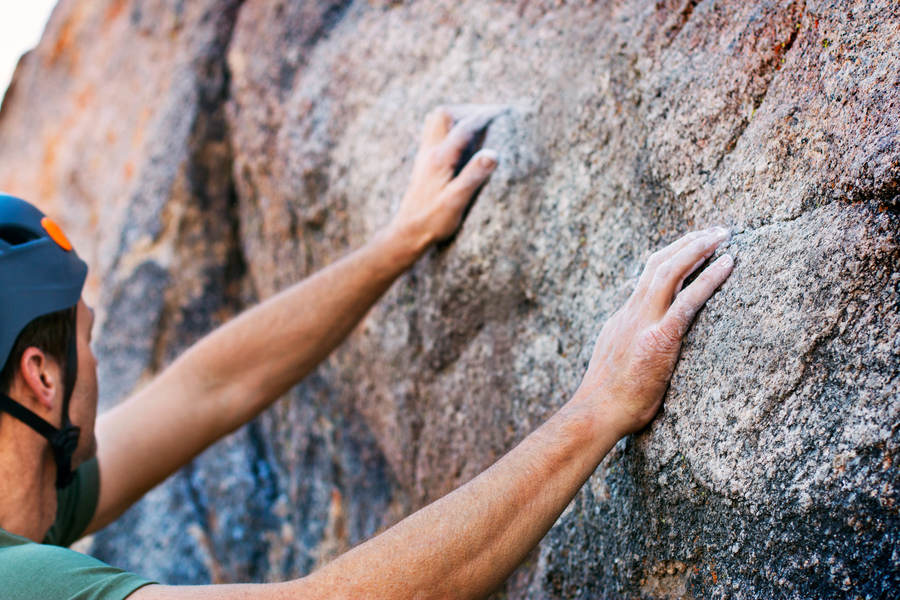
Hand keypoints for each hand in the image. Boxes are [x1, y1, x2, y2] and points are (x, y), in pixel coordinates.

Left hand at [389, 106, 499, 250]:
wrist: (407, 233)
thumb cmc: (432, 220)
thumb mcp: (456, 200)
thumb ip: (474, 175)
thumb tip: (493, 154)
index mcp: (439, 158)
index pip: (464, 128)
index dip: (483, 117)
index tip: (501, 111)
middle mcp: (429, 152)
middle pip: (443, 114)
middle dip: (466, 110)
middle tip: (485, 117)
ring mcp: (424, 157)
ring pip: (435, 122)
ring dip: (455, 118)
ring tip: (474, 125)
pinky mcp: (423, 164)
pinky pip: (433, 135)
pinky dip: (448, 130)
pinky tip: (460, 143)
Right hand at [574, 228, 734, 437]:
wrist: (597, 412)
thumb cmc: (610, 398)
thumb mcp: (615, 360)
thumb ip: (630, 344)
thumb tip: (644, 344)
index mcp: (624, 317)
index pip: (648, 275)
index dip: (672, 255)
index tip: (691, 245)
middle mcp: (632, 312)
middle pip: (659, 263)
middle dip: (688, 242)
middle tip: (714, 231)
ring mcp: (644, 323)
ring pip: (670, 271)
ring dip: (698, 247)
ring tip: (722, 235)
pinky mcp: (659, 338)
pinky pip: (688, 300)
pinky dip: (709, 278)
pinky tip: (728, 264)